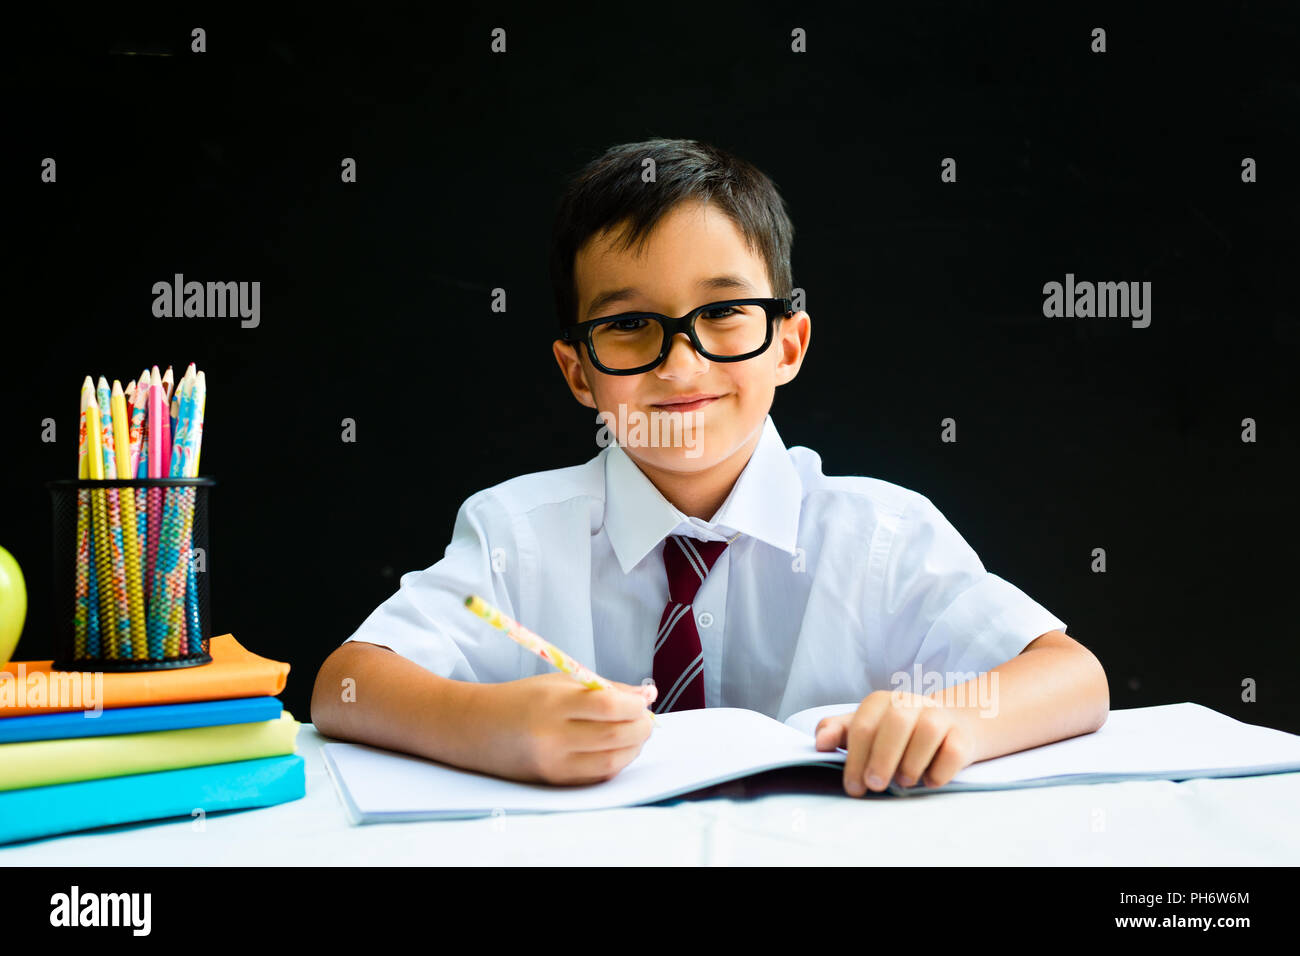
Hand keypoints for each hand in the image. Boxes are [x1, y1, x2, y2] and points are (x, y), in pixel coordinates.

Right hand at [482, 672, 656, 785]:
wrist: (476, 728)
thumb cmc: (522, 699)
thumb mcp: (561, 682)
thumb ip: (605, 688)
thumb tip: (647, 696)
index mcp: (554, 703)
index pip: (608, 706)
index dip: (635, 706)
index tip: (644, 701)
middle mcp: (553, 736)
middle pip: (615, 737)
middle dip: (641, 728)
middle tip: (646, 719)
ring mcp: (553, 763)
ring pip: (611, 762)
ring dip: (633, 748)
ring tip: (635, 734)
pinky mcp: (554, 781)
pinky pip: (597, 776)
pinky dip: (615, 762)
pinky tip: (616, 749)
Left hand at [813, 690, 976, 795]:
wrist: (947, 726)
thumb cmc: (895, 734)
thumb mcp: (863, 729)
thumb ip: (837, 732)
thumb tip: (819, 743)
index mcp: (881, 702)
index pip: (863, 725)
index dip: (855, 758)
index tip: (853, 787)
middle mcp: (911, 703)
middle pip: (896, 722)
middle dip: (882, 758)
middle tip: (875, 785)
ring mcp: (940, 716)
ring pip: (928, 731)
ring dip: (912, 763)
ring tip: (904, 781)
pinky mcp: (962, 736)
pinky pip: (953, 751)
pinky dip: (939, 771)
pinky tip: (929, 780)